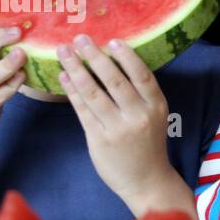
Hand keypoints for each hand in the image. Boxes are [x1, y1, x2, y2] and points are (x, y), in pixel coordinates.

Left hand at [56, 36, 181, 214]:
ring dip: (77, 69)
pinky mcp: (100, 140)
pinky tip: (63, 77)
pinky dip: (72, 91)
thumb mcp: (154, 117)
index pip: (142, 76)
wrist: (146, 181)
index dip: (127, 57)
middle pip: (115, 81)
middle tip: (80, 39)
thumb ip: (139, 95)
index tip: (112, 40)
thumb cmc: (148, 145)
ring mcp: (118, 129)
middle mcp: (139, 116)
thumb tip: (112, 62)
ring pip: (94, 93)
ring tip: (64, 52)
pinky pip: (83, 110)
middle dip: (95, 57)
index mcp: (156, 107)